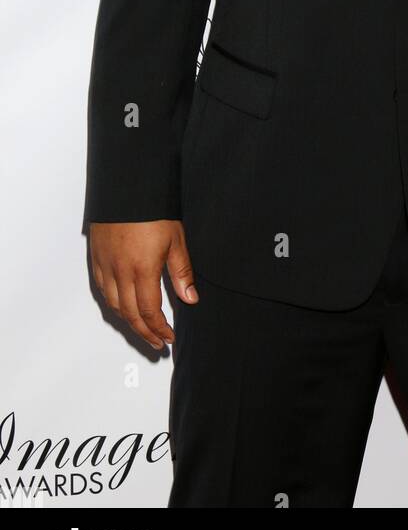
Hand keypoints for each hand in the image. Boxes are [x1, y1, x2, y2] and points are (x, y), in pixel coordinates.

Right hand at [89, 220, 197, 348]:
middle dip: (144, 332)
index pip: (149, 311)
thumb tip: (190, 298)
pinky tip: (121, 307)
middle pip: (130, 314)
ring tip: (142, 330)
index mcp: (142, 269)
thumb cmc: (153, 208)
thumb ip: (181, 272)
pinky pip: (101, 289)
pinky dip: (112, 304)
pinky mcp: (96, 258)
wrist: (127, 186)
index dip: (159, 329)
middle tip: (156, 343)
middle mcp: (120, 271)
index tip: (168, 337)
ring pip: (113, 305)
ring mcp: (105, 265)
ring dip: (128, 322)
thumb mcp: (176, 239)